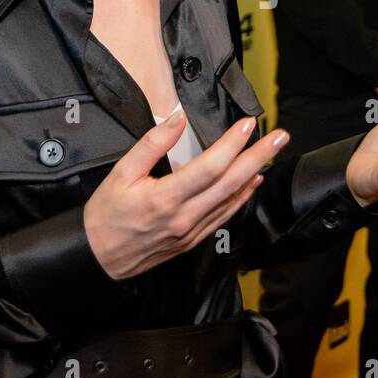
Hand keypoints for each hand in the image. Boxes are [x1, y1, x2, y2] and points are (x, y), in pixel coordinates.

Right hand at [83, 111, 290, 280]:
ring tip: (270, 153)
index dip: (233, 143)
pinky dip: (241, 197)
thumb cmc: (106, 215)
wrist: (98, 258)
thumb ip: (151, 144)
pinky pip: (223, 216)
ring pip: (232, 201)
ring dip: (254, 175)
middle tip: (279, 137)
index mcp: (166, 198)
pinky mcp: (192, 241)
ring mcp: (191, 231)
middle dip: (259, 156)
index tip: (248, 124)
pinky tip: (251, 183)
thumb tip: (176, 119)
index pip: (210, 166)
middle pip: (231, 182)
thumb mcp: (121, 173)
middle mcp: (184, 217)